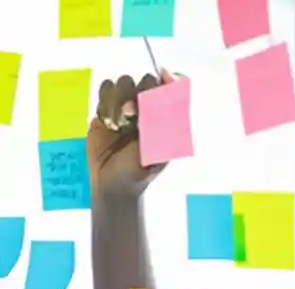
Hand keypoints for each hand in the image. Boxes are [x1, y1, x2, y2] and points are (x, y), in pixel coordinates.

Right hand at [87, 70, 174, 198]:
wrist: (111, 184)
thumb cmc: (139, 171)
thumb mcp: (155, 151)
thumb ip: (162, 125)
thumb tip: (168, 99)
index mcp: (165, 117)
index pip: (169, 87)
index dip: (167, 79)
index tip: (162, 75)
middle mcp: (147, 108)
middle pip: (144, 80)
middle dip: (138, 93)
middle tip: (132, 115)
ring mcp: (125, 106)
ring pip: (122, 82)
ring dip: (118, 99)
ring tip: (118, 124)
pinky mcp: (104, 109)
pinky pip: (104, 90)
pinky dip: (105, 102)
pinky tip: (107, 122)